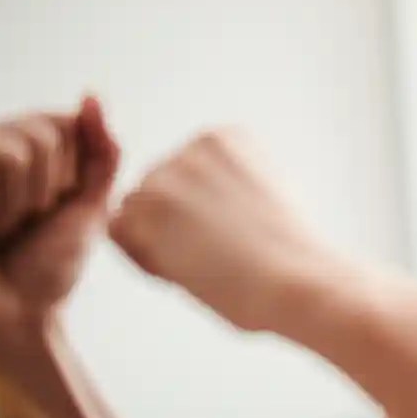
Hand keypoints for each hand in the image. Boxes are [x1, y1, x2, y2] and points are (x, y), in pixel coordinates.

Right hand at [0, 97, 118, 378]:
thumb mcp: (87, 205)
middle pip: (38, 136)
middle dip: (46, 190)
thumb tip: (91, 96)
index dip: (65, 174)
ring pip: (11, 154)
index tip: (46, 212)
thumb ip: (98, 152)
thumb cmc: (44, 270)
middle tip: (18, 227)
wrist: (12, 324)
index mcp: (2, 151)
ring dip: (18, 206)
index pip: (54, 124)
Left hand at [109, 129, 332, 332]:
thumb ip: (226, 188)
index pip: (185, 176)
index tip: (238, 237)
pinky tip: (188, 269)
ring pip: (136, 212)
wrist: (297, 279)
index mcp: (229, 138)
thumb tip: (190, 209)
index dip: (203, 216)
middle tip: (219, 258)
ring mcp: (169, 171)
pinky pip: (118, 232)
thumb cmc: (292, 258)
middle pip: (158, 191)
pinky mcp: (146, 204)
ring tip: (206, 264)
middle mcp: (196, 145)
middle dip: (176, 228)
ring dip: (158, 244)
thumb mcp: (267, 197)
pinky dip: (145, 259)